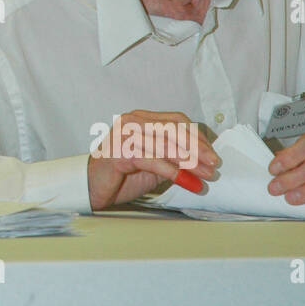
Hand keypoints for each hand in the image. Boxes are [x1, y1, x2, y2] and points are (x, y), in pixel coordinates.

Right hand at [87, 109, 219, 210]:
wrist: (91, 186)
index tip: (212, 154)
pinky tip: (185, 181)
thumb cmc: (121, 174)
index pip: (177, 121)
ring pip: (165, 144)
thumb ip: (173, 157)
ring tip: (203, 176)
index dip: (197, 137)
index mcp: (141, 118)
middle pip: (173, 130)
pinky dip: (172, 171)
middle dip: (197, 148)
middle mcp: (132, 122)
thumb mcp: (154, 163)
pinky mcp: (119, 152)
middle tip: (213, 165)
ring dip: (189, 162)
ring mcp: (124, 135)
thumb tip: (203, 162)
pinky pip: (151, 159)